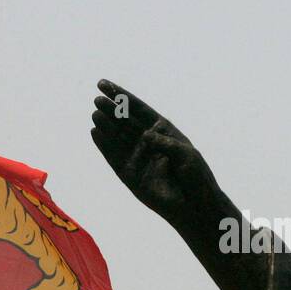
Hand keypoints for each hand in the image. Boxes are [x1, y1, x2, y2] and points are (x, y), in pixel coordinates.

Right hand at [90, 80, 219, 226]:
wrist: (193, 205)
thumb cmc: (195, 176)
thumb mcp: (184, 154)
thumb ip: (164, 143)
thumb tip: (145, 136)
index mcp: (162, 130)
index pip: (138, 109)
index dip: (121, 96)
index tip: (103, 85)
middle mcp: (146, 140)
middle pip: (124, 120)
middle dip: (111, 109)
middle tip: (98, 99)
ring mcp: (137, 156)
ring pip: (117, 137)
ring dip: (106, 125)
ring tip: (96, 114)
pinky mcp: (129, 174)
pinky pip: (113, 157)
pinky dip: (104, 145)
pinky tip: (95, 132)